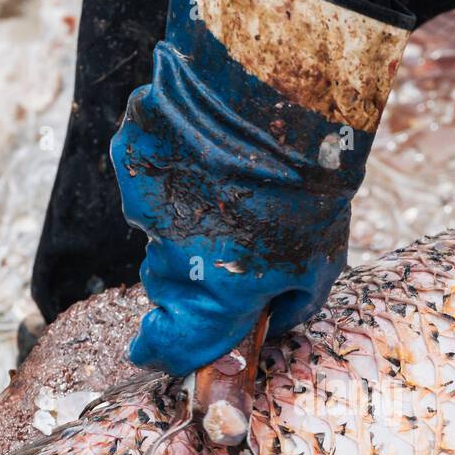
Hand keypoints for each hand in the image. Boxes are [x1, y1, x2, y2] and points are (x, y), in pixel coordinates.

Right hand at [111, 0, 409, 375]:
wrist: (280, 102)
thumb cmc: (310, 193)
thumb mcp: (321, 267)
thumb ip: (291, 306)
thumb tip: (270, 319)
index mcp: (215, 300)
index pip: (168, 348)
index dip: (162, 352)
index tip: (156, 349)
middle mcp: (170, 260)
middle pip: (165, 287)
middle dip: (190, 278)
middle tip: (230, 244)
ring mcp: (145, 208)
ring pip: (157, 230)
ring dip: (183, 220)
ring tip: (229, 186)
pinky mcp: (133, 159)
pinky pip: (149, 178)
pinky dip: (173, 172)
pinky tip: (207, 152)